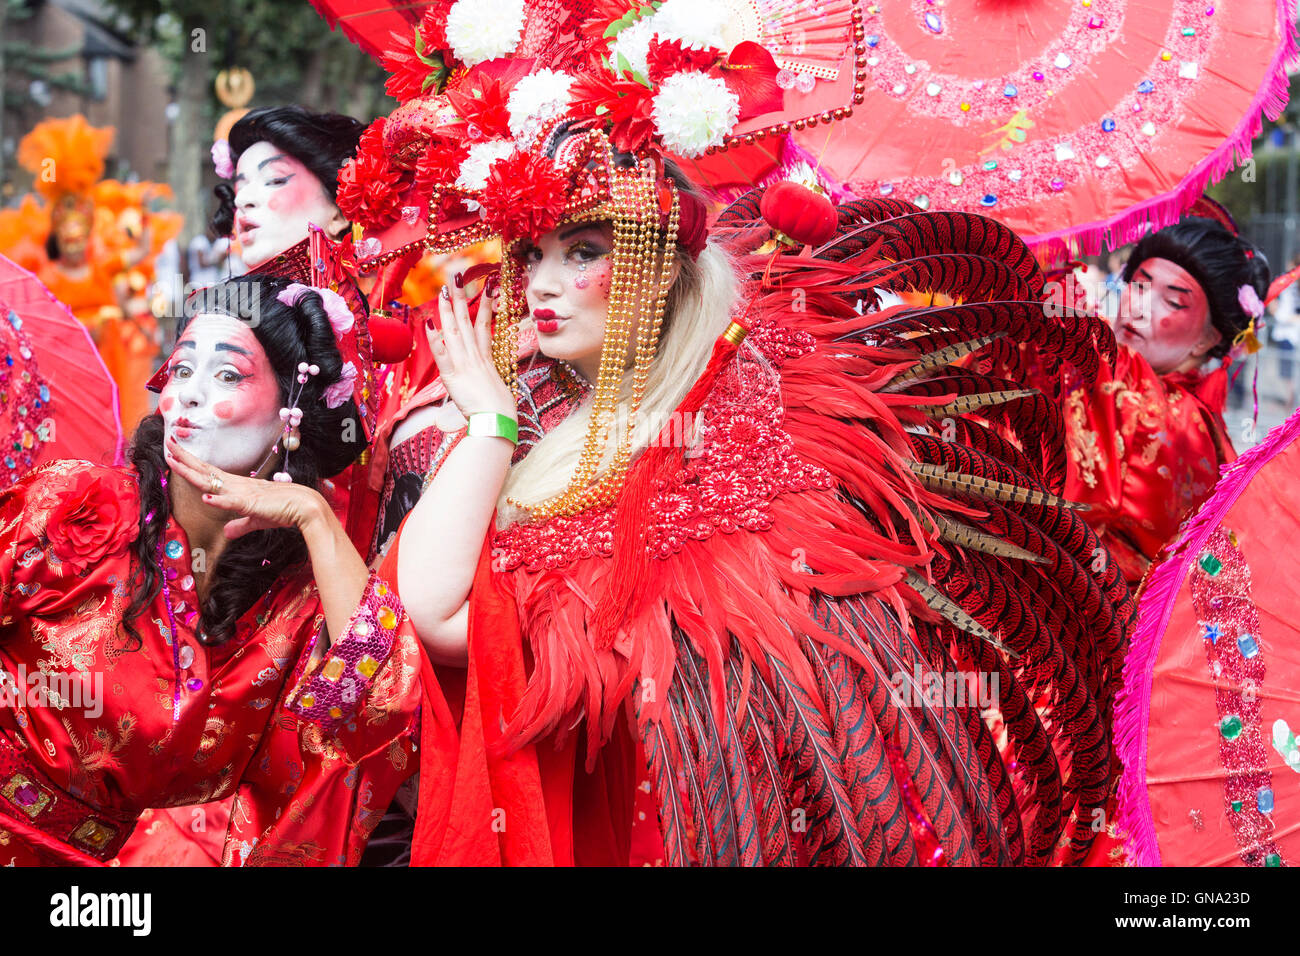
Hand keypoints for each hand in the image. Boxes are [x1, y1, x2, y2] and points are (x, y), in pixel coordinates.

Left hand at [165, 436, 325, 538]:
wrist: (305, 507)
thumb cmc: (283, 510)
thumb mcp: (257, 520)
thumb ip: (240, 526)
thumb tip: (227, 533)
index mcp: (237, 487)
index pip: (208, 473)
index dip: (190, 464)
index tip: (175, 453)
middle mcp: (236, 485)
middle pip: (205, 470)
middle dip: (184, 458)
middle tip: (167, 443)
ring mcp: (243, 493)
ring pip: (211, 481)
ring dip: (191, 472)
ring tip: (173, 460)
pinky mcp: (252, 504)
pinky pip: (232, 502)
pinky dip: (219, 500)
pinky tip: (206, 498)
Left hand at [427, 273, 515, 421]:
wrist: (498, 422)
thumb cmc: (499, 409)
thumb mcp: (497, 385)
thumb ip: (488, 372)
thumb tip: (485, 366)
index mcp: (486, 358)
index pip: (484, 326)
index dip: (484, 305)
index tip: (485, 286)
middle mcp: (475, 357)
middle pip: (467, 322)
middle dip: (461, 298)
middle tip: (457, 277)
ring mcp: (464, 365)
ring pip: (454, 332)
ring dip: (448, 310)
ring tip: (443, 291)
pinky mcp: (453, 378)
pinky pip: (442, 355)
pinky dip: (435, 340)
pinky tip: (429, 324)